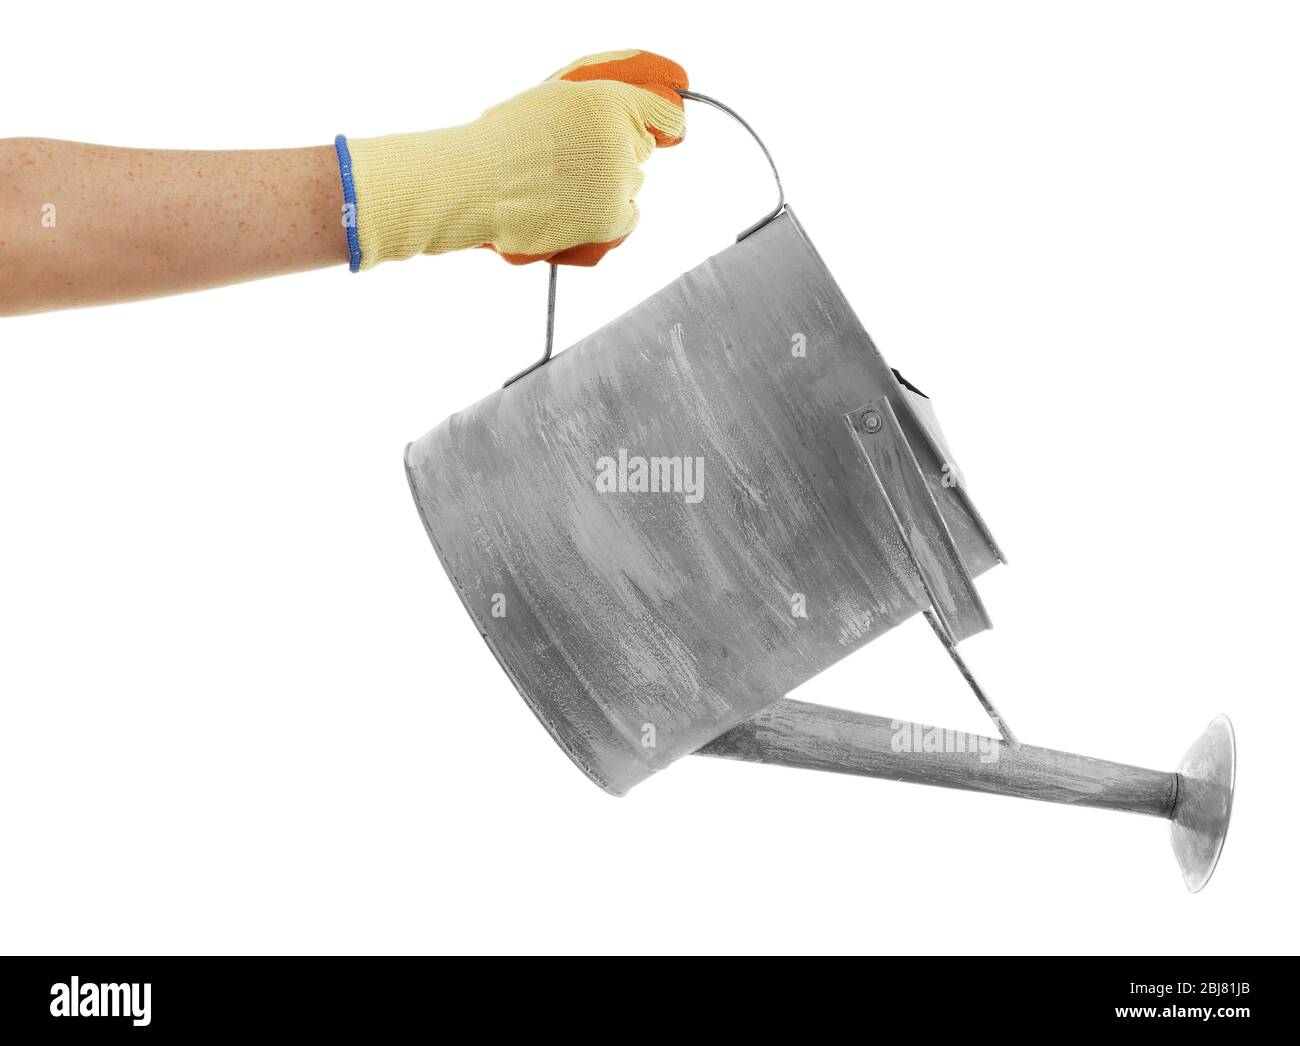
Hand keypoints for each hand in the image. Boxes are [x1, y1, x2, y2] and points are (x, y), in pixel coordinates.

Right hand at [340, 50, 687, 269]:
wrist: (478, 184)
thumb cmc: (504, 141)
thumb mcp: (554, 97)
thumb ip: (599, 104)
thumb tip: (636, 118)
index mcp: (610, 100)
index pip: (666, 113)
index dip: (663, 124)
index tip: (663, 134)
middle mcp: (622, 139)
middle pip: (642, 151)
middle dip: (617, 154)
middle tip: (574, 163)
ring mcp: (620, 181)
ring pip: (632, 184)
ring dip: (607, 186)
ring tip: (562, 188)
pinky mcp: (613, 218)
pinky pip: (629, 216)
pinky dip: (609, 217)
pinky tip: (574, 209)